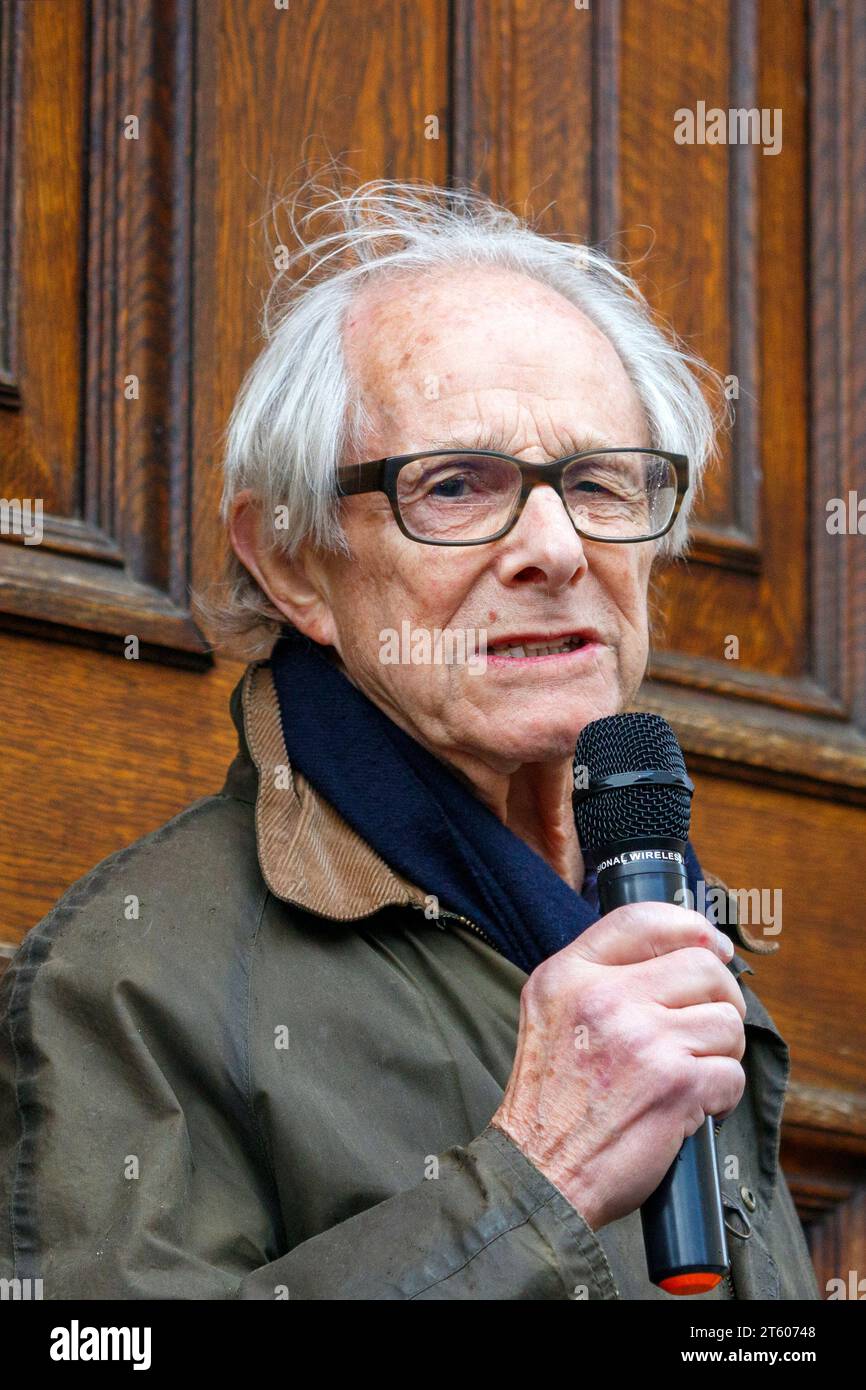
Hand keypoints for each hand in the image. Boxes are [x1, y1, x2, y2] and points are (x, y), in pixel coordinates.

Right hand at [490, 904, 745, 1230]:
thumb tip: (677, 950)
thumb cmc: (551, 1101)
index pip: (644, 919)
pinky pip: (732, 1073)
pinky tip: (691, 1108)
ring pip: (727, 1020)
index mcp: (570, 975)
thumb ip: (598, 977)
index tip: (713, 946)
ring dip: (722, 1051)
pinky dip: (722, 1096)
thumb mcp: (549, 1013)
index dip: (691, 926)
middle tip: (709, 1026)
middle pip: (702, 966)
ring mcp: (643, 1039)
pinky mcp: (675, 1084)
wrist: (539, 1175)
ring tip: (691, 1073)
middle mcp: (605, 998)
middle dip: (721, 997)